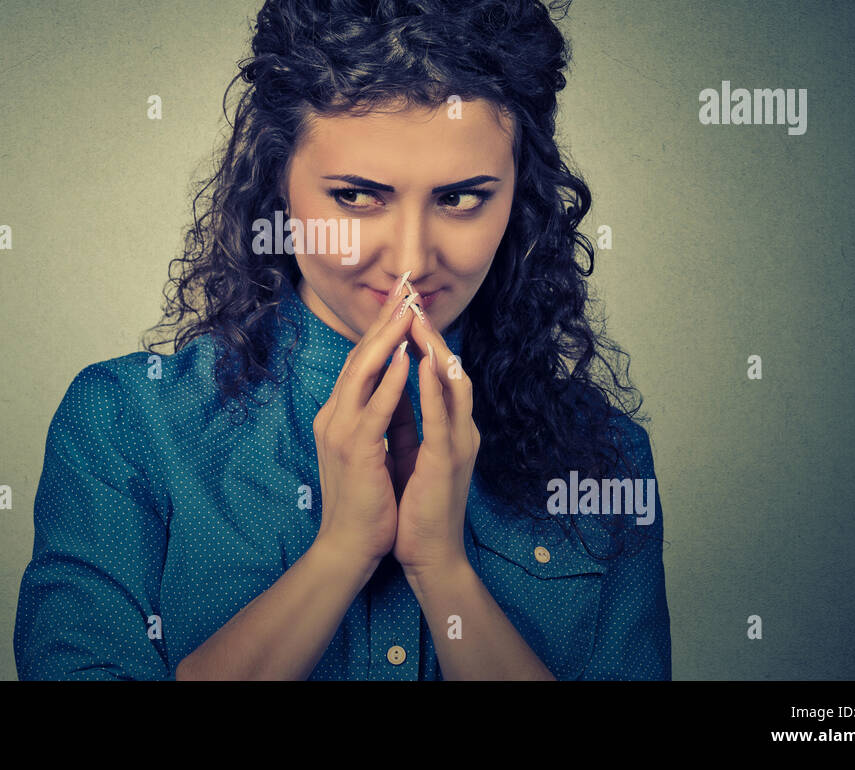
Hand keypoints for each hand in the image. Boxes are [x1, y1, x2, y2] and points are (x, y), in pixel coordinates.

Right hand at [311, 276, 419, 570]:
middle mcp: (334, 415)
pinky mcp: (355, 449)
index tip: (402, 301)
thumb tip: (397, 382)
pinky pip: (374, 408)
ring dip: (386, 339)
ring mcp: (341, 430)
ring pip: (362, 372)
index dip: (381, 329)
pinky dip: (388, 381)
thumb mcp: (370, 449)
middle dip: (383, 321)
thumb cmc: (365, 502)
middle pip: (358, 356)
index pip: (360, 361)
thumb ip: (379, 415)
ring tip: (405, 311)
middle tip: (404, 289)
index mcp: (338, 414)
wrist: (348, 546)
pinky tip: (403, 359)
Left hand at [392, 300, 479, 581]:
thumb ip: (408, 419)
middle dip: (431, 333)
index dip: (423, 339)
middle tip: (412, 299)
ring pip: (453, 385)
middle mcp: (460, 429)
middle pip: (451, 368)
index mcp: (450, 427)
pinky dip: (431, 389)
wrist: (429, 555)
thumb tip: (394, 385)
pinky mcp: (447, 461)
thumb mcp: (411, 452)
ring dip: (435, 350)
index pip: (439, 372)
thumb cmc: (417, 506)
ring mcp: (458, 443)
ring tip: (418, 320)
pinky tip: (420, 365)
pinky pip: (440, 418)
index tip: (404, 308)